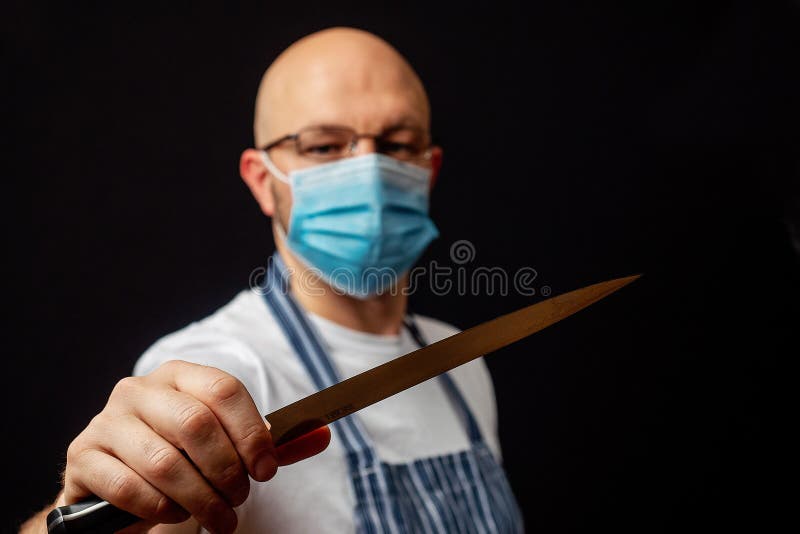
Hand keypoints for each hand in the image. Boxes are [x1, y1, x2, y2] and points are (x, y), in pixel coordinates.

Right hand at [61, 360, 330, 533]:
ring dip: (199, 499)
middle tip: (238, 501)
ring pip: (164, 461)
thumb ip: (265, 443)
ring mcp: (107, 421)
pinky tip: (173, 514)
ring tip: (216, 517)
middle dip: (226, 472)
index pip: (224, 390)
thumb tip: (322, 436)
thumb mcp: (223, 445)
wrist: (116, 485)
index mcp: (179, 375)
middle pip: (196, 424)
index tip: (266, 472)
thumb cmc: (180, 459)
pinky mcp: (84, 456)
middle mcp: (140, 389)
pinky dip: (160, 508)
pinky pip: (129, 487)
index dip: (252, 435)